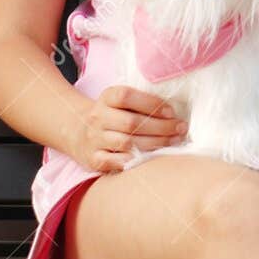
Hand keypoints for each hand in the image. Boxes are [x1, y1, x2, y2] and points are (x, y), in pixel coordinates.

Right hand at [72, 85, 188, 173]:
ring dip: (154, 144)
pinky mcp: (93, 159)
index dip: (151, 103)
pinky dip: (134, 160)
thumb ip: (142, 102)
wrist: (78, 131)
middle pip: (130, 122)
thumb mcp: (121, 101)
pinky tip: (150, 158)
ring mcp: (94, 139)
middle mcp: (98, 117)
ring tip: (173, 142)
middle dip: (161, 127)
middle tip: (180, 129)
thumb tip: (175, 111)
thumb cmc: (113, 114)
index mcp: (106, 98)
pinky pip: (114, 162)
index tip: (171, 112)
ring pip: (126, 143)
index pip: (126, 96)